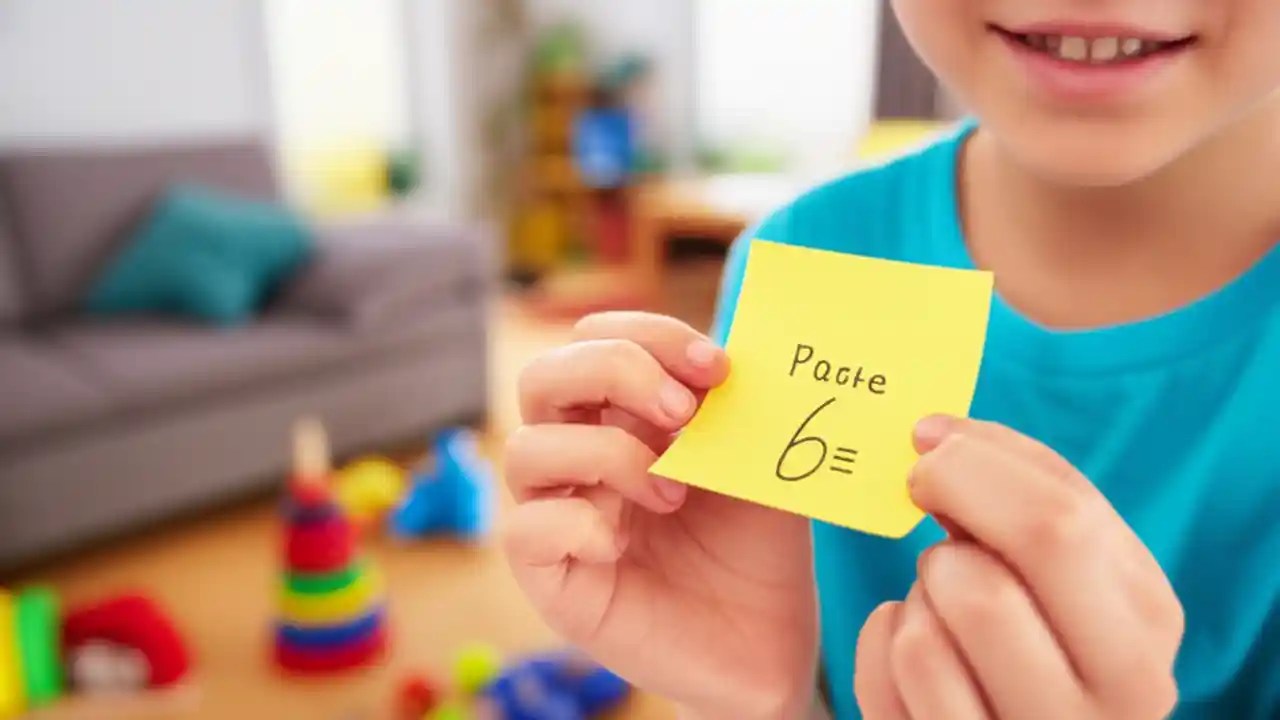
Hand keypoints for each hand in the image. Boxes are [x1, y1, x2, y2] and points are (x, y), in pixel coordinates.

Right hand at [504, 312, 816, 718]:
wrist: (766, 642)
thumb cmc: (754, 546)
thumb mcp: (756, 458)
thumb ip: (736, 401)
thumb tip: (730, 343)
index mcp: (619, 415)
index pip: (596, 339)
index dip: (649, 336)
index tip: (716, 366)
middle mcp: (578, 456)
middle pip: (543, 376)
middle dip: (614, 372)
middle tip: (683, 412)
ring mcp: (559, 516)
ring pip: (526, 450)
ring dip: (607, 455)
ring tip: (674, 493)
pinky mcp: (551, 578)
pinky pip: (525, 531)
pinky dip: (578, 524)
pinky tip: (624, 545)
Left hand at [856, 417, 1184, 719]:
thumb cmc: (1041, 623)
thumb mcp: (1067, 563)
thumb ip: (1025, 498)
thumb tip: (937, 437)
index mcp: (1147, 622)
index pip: (1063, 517)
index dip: (978, 460)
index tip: (930, 439)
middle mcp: (1114, 698)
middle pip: (1003, 574)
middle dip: (954, 506)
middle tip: (920, 487)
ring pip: (937, 623)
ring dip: (920, 585)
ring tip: (940, 592)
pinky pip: (889, 668)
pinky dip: (882, 634)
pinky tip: (915, 641)